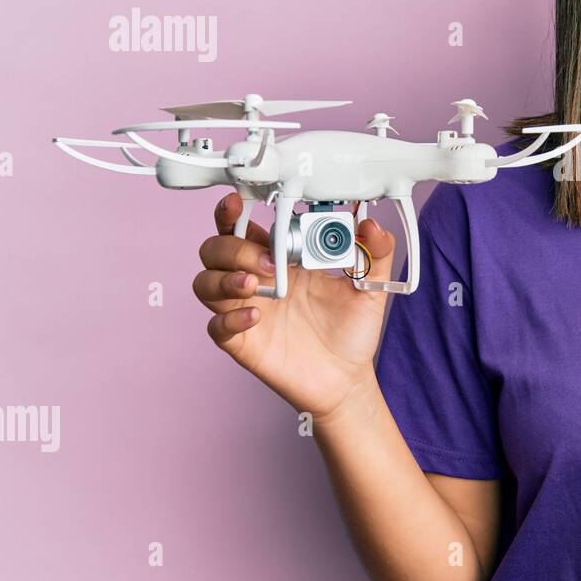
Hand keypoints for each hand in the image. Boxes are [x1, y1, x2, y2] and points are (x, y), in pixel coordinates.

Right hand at [192, 192, 396, 419]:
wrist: (348, 379)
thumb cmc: (351, 332)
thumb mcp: (370, 289)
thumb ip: (376, 254)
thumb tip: (373, 226)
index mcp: (280, 261)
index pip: (242, 228)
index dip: (231, 213)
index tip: (236, 201)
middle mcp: (257, 282)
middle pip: (215, 250)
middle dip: (233, 248)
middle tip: (268, 262)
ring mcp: (246, 310)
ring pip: (205, 284)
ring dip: (223, 278)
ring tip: (254, 285)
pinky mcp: (242, 342)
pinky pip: (216, 326)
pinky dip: (228, 318)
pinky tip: (254, 317)